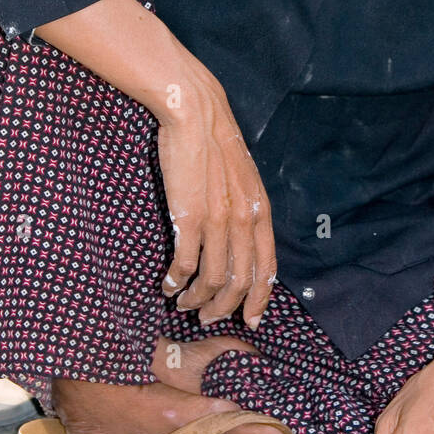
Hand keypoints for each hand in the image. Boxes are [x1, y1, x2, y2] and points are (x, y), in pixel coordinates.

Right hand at [157, 59, 276, 329]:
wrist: (196, 114)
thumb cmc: (215, 143)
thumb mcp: (243, 178)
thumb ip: (245, 208)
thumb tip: (239, 237)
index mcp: (260, 211)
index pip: (266, 268)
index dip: (259, 299)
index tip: (251, 320)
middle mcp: (244, 221)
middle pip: (239, 283)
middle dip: (223, 309)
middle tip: (206, 318)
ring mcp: (217, 222)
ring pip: (211, 281)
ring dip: (196, 300)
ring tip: (183, 303)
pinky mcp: (188, 218)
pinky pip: (185, 266)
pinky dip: (175, 282)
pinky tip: (167, 285)